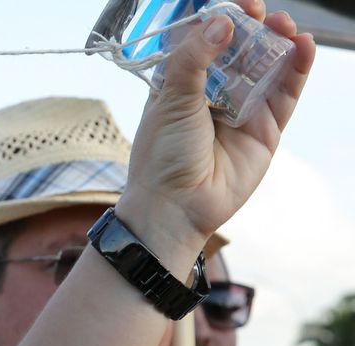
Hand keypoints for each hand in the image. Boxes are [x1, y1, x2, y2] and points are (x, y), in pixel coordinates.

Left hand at [117, 0, 315, 261]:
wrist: (175, 207)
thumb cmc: (162, 155)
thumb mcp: (170, 99)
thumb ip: (193, 59)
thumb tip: (220, 22)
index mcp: (180, 84)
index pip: (203, 42)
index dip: (218, 20)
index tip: (232, 5)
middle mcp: (213, 94)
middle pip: (240, 50)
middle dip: (251, 27)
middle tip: (257, 11)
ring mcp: (242, 110)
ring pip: (267, 67)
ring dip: (276, 42)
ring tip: (282, 23)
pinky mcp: (266, 128)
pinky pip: (286, 92)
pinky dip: (297, 68)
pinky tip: (302, 45)